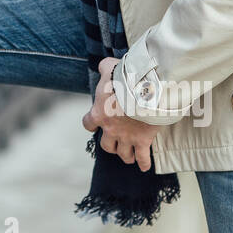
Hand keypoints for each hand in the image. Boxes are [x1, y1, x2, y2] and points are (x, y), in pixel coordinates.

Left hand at [81, 56, 161, 171]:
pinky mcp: (143, 140)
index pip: (88, 124)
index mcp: (99, 113)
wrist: (144, 89)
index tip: (94, 126)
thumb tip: (104, 66)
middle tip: (115, 143)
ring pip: (122, 153)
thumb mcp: (109, 68)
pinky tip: (144, 167)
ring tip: (128, 156)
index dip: (90, 125)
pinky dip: (143, 163)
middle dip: (110, 145)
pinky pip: (142, 157)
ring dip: (125, 155)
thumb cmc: (125, 78)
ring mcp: (127, 137)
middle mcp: (110, 129)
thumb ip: (104, 68)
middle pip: (106, 145)